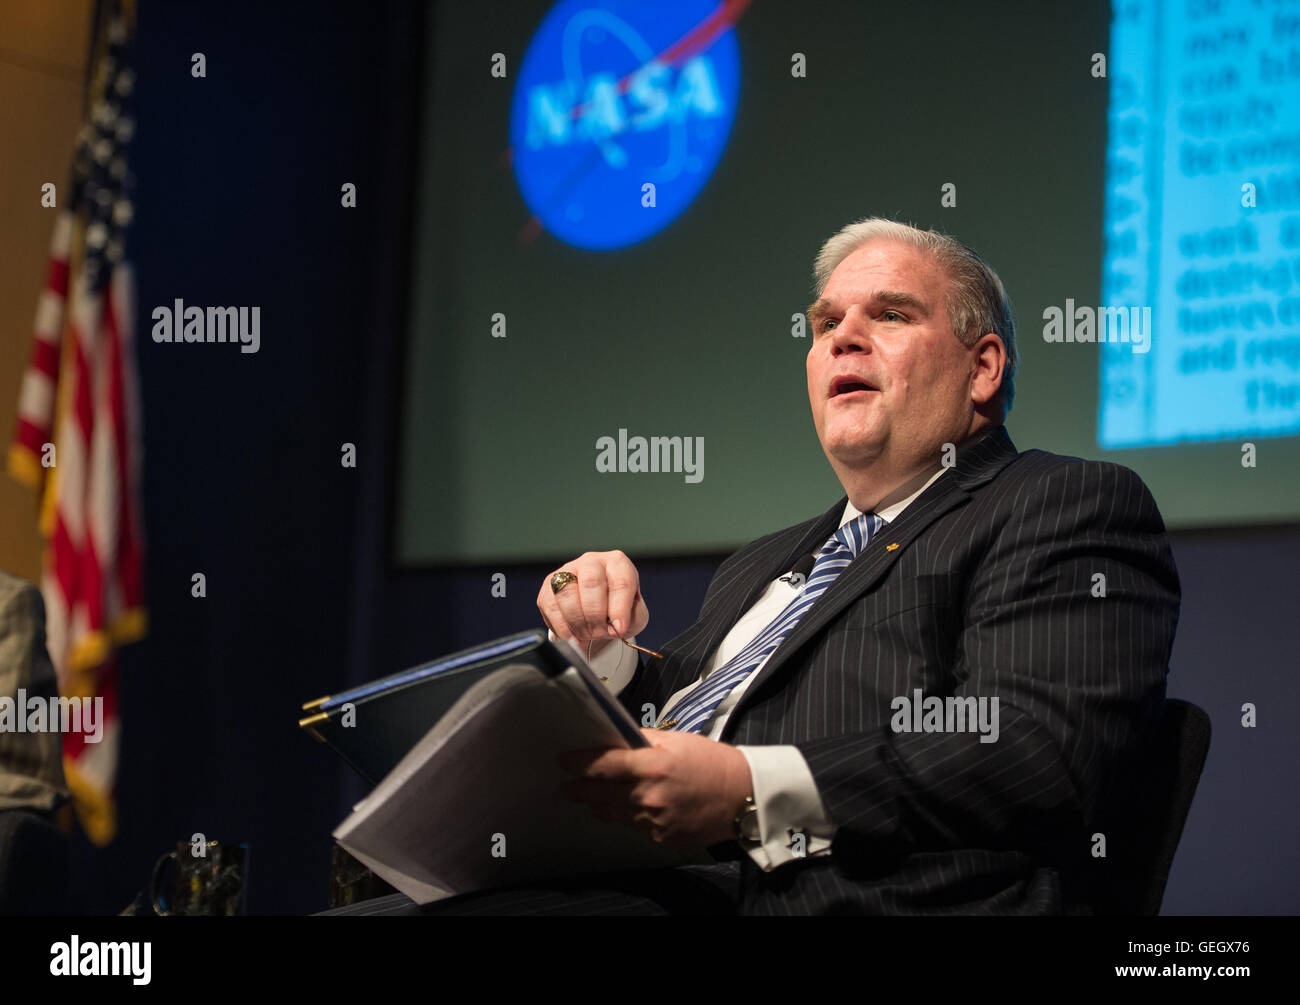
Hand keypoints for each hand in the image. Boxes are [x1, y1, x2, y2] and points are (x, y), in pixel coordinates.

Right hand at [538, 550, 649, 648]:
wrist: (596, 616)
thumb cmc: (617, 610)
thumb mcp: (634, 615)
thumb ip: (631, 619)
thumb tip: (615, 626)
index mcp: (617, 564)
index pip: (621, 581)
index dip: (619, 608)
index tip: (619, 629)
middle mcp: (591, 562)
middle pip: (591, 582)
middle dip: (595, 615)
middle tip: (600, 633)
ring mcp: (567, 571)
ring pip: (567, 593)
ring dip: (578, 622)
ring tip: (586, 635)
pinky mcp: (548, 587)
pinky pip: (551, 606)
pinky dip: (562, 626)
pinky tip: (572, 634)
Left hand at [558, 728, 753, 847]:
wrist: (742, 796)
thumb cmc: (711, 762)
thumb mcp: (677, 741)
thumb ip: (642, 741)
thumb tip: (615, 741)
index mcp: (652, 765)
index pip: (603, 765)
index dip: (579, 764)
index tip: (563, 762)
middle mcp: (649, 796)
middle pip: (600, 795)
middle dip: (580, 790)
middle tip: (565, 787)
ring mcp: (654, 821)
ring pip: (615, 814)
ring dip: (602, 805)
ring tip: (593, 799)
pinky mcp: (661, 838)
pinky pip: (636, 827)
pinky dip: (631, 817)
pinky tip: (634, 809)